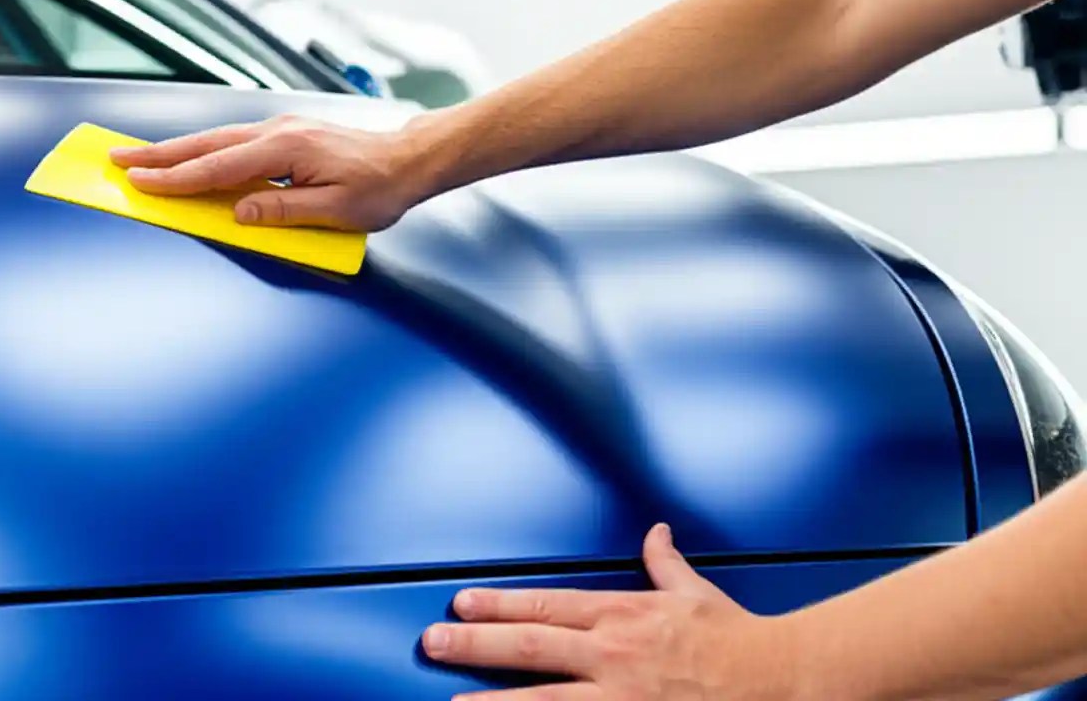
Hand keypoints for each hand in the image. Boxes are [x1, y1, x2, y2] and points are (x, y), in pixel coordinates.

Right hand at [109, 115, 431, 231]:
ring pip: (217, 140)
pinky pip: (235, 142)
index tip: (140, 183)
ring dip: (177, 150)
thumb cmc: (379, 188)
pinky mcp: (286, 134)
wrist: (407, 161)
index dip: (176, 179)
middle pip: (207, 145)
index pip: (218, 168)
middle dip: (159, 155)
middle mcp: (279, 132)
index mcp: (286, 150)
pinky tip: (191, 157)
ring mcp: (282, 130)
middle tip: (117, 161)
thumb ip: (284, 211)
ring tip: (141, 158)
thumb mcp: (336, 210)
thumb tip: (240, 212)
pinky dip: (205, 149)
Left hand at [422, 524, 801, 700]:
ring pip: (542, 699)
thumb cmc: (739, 641)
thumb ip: (666, 564)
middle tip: (433, 641)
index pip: (546, 605)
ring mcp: (621, 697)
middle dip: (475, 644)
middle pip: (530, 647)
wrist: (782, 678)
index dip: (499, 603)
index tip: (462, 600)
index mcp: (624, 615)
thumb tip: (656, 532)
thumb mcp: (696, 593)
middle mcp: (614, 654)